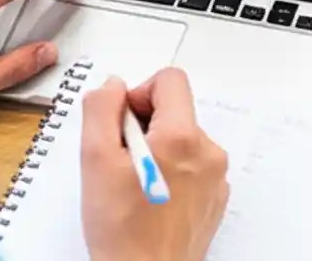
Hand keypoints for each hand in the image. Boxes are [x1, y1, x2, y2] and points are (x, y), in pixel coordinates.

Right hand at [81, 69, 229, 260]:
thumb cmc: (122, 230)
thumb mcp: (95, 160)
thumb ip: (101, 110)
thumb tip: (113, 86)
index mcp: (182, 137)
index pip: (170, 80)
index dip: (139, 94)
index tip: (123, 123)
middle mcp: (208, 153)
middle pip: (176, 111)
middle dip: (145, 127)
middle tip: (121, 161)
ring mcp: (216, 177)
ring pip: (182, 140)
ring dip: (157, 152)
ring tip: (134, 185)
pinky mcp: (215, 198)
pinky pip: (192, 167)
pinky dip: (171, 173)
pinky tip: (150, 200)